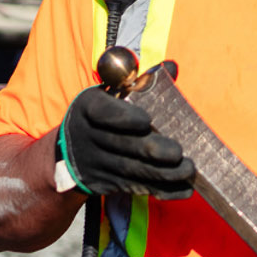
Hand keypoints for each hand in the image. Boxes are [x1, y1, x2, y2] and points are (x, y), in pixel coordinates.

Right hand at [57, 83, 194, 198]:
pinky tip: (183, 189)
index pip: (102, 112)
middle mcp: (87, 136)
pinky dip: (161, 190)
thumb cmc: (102, 113)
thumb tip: (172, 66)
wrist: (69, 151)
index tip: (146, 120)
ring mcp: (95, 164)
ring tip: (188, 170)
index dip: (123, 117)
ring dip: (162, 174)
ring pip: (131, 171)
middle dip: (152, 151)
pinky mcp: (105, 185)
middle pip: (122, 146)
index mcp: (88, 107)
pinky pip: (135, 188)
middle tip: (178, 153)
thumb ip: (142, 81)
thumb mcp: (111, 92)